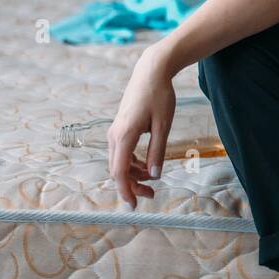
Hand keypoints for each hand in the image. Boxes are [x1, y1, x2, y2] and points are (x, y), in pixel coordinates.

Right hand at [107, 45, 175, 206]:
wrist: (150, 72)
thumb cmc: (159, 96)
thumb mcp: (163, 126)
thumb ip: (158, 152)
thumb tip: (154, 176)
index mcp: (124, 135)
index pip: (120, 172)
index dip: (125, 191)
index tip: (133, 206)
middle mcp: (114, 135)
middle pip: (117, 170)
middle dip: (132, 186)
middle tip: (151, 195)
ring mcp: (115, 132)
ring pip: (118, 163)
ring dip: (133, 175)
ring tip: (152, 181)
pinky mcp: (119, 129)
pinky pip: (121, 153)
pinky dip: (132, 164)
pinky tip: (146, 166)